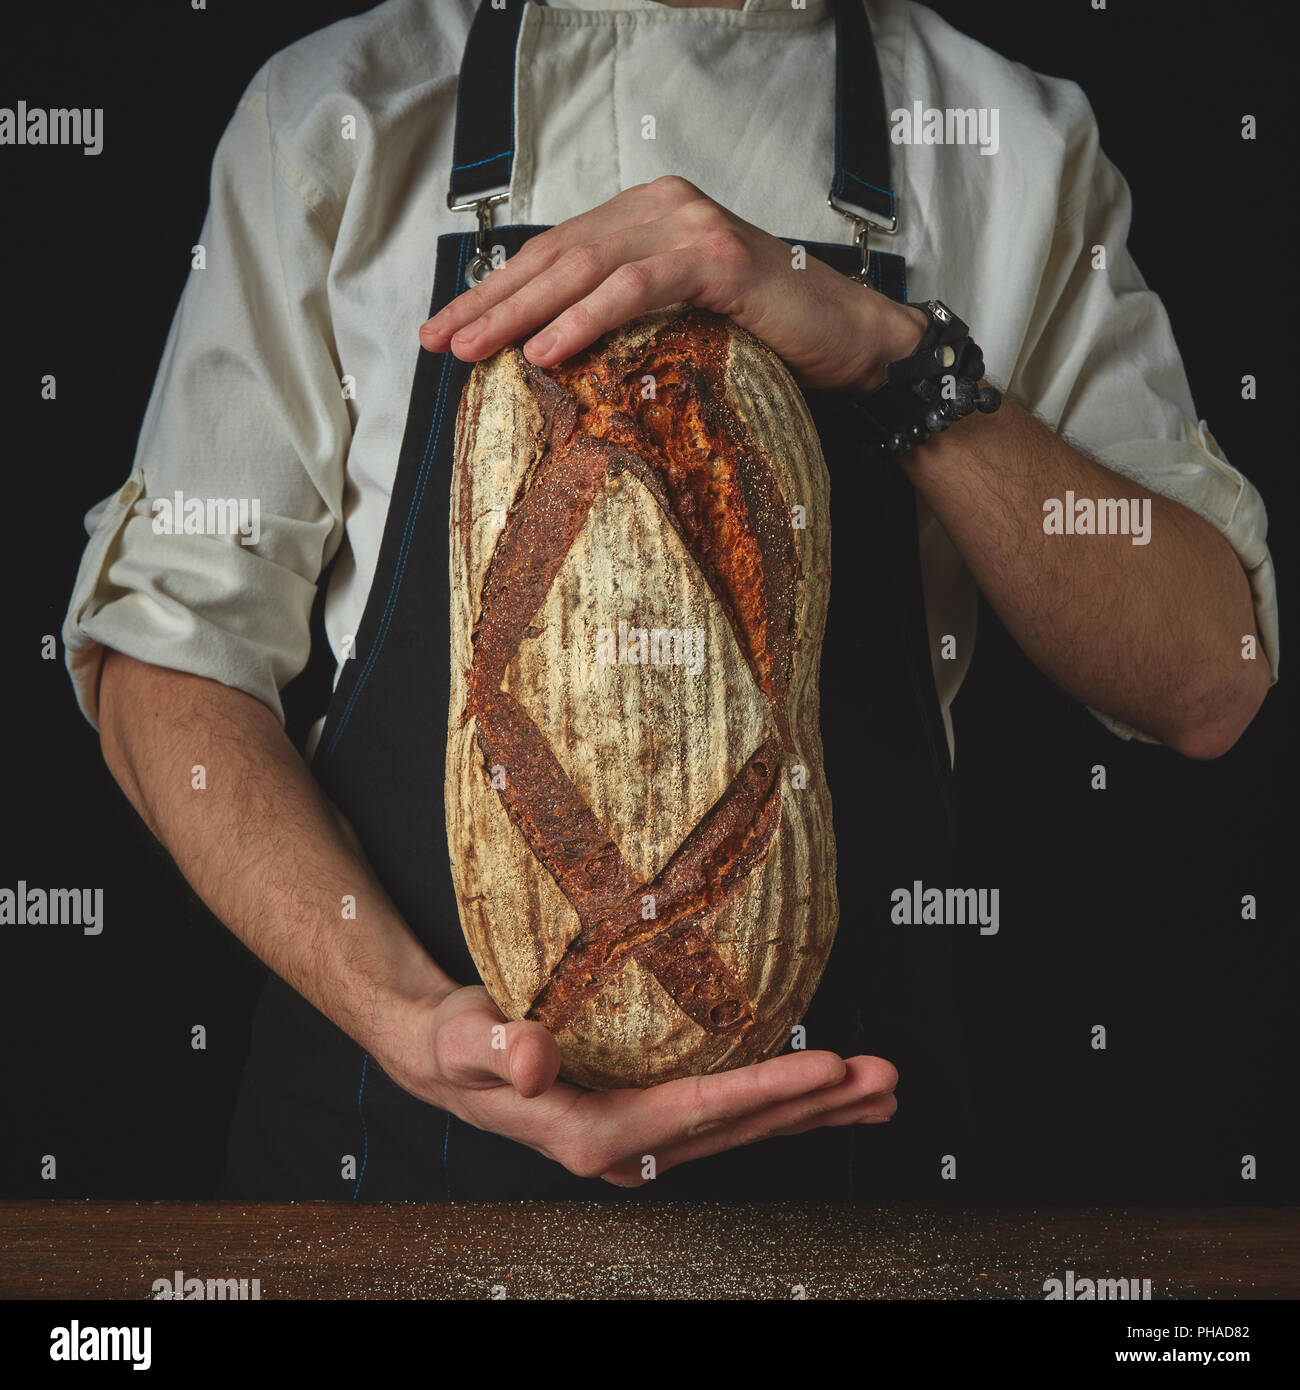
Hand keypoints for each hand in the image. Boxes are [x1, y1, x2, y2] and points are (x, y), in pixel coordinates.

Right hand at [383, 983, 897, 1186]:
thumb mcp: (464, 1038)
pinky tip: (820, 1095)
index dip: (766, 1088)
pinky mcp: (647, 1121)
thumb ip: (498, 1049)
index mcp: (591, 1132)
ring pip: (743, 1130)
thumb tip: (533, 1061)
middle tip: (884, 1080)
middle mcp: (626, 1148)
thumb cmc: (455, 1042)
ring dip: (813, 1111)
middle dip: (816, 1105)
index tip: (829, 1068)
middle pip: (739, 1129)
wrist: (441, 1057)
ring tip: (877, 1092)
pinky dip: (778, 1104)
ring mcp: (640, 1141)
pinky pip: (726, 1119)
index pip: (697, 1111)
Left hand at [419, 175, 924, 392]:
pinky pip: (634, 289)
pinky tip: (544, 350)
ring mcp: (688, 225)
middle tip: (439, 341)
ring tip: (472, 349)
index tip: (445, 328)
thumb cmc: (764, 337)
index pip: (553, 252)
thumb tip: (548, 348)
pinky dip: (585, 319)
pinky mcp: (714, 257)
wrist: (851, 341)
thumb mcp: (677, 319)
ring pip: (582, 268)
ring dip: (520, 312)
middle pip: (555, 256)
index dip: (495, 290)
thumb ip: (622, 311)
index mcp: (644, 216)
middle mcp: (659, 206)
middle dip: (489, 301)